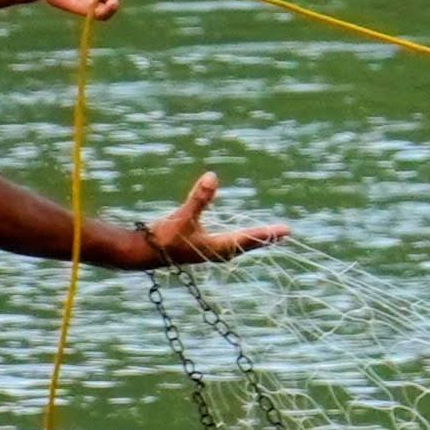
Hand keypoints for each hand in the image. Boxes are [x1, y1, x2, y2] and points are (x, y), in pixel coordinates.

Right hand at [105, 173, 283, 269]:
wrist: (143, 253)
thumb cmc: (163, 238)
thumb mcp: (183, 217)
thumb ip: (199, 198)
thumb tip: (213, 177)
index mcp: (218, 247)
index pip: (249, 238)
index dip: (268, 233)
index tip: (286, 230)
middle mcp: (217, 252)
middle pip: (248, 244)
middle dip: (264, 237)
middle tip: (284, 233)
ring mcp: (210, 251)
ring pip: (238, 245)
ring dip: (253, 239)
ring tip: (267, 234)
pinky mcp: (201, 248)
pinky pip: (228, 243)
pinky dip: (239, 238)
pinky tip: (239, 235)